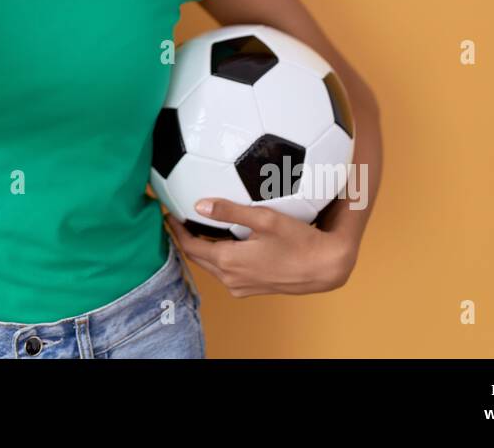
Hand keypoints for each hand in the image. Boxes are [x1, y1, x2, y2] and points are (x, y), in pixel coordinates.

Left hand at [164, 199, 356, 298]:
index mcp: (228, 262)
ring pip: (211, 266)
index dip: (176, 230)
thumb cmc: (298, 240)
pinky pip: (225, 273)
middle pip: (197, 258)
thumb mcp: (264, 219)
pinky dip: (216, 257)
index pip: (190, 246)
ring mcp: (241, 286)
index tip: (168, 213)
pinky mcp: (251, 289)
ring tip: (195, 228)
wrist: (325, 267)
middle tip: (177, 219)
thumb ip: (230, 211)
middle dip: (185, 239)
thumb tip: (199, 204)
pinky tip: (221, 242)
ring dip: (201, 249)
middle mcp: (230, 279)